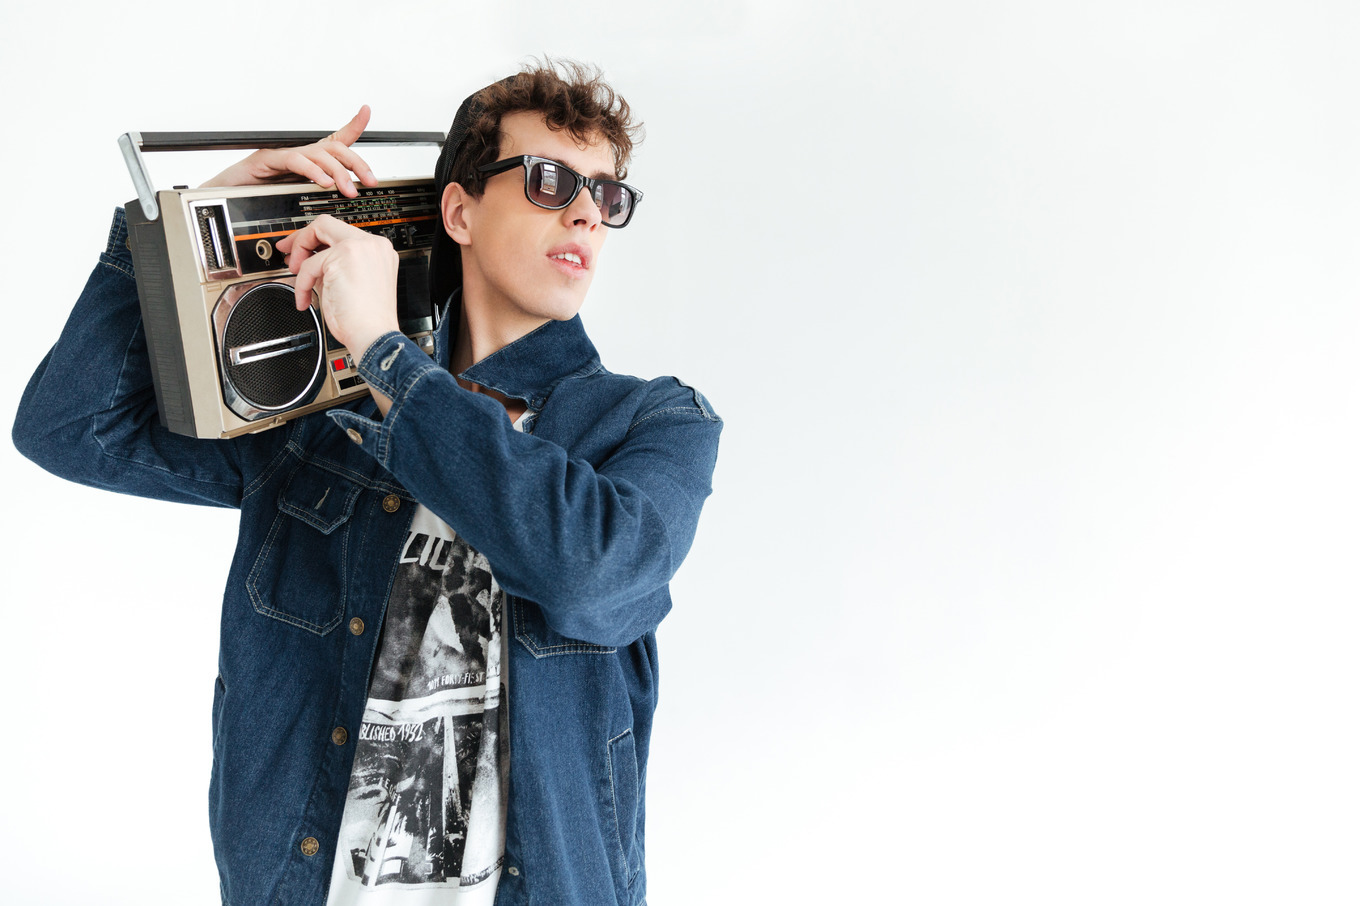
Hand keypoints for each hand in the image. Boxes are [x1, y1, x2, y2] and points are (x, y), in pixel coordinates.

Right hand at [199, 106, 378, 197]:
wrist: (223, 199)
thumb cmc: (257, 197)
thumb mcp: (296, 199)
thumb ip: (317, 197)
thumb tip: (341, 201)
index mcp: (308, 162)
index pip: (335, 141)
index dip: (352, 125)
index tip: (365, 111)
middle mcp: (297, 154)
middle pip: (334, 148)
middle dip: (356, 163)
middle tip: (368, 181)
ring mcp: (282, 155)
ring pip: (318, 153)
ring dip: (338, 171)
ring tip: (346, 189)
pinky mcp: (266, 159)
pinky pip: (295, 160)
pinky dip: (312, 171)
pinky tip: (323, 182)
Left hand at [275, 215, 399, 363]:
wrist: (373, 335)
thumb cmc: (365, 320)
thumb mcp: (347, 283)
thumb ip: (331, 266)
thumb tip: (308, 260)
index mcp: (377, 251)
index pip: (340, 233)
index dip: (316, 240)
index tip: (302, 250)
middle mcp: (372, 245)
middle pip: (327, 224)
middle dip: (301, 238)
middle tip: (288, 251)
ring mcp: (361, 247)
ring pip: (317, 232)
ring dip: (300, 256)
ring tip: (298, 277)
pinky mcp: (344, 256)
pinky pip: (311, 263)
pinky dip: (302, 282)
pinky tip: (305, 298)